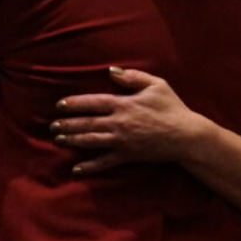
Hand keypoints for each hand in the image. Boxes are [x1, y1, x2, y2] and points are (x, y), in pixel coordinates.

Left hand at [50, 67, 211, 173]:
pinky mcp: (127, 156)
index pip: (93, 102)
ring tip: (58, 139)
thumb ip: (132, 77)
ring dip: (73, 140)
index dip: (74, 103)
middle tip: (52, 125)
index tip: (60, 105)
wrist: (187, 136)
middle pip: (87, 123)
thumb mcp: (156, 85)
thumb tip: (111, 71)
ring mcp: (121, 141)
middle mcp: (119, 123)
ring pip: (91, 141)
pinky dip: (90, 166)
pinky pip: (105, 162)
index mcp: (124, 104)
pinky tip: (76, 169)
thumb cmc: (172, 108)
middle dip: (68, 124)